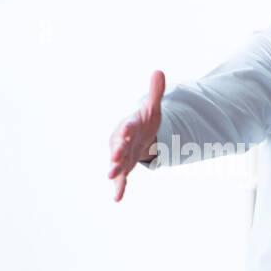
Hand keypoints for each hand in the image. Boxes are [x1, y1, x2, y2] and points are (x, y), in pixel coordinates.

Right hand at [108, 70, 164, 201]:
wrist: (137, 135)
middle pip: (119, 146)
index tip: (127, 130)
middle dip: (117, 152)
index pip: (128, 126)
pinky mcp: (124, 167)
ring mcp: (122, 155)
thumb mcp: (152, 108)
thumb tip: (159, 71)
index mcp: (129, 126)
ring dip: (115, 170)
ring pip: (117, 163)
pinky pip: (121, 179)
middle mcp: (122, 141)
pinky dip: (119, 188)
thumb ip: (155, 93)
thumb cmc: (143, 122)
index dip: (127, 129)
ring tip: (111, 177)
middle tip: (115, 158)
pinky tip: (117, 199)